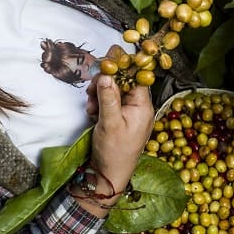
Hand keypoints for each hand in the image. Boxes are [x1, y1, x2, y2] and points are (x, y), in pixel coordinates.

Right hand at [84, 73, 152, 200]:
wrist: (109, 176)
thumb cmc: (114, 152)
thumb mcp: (110, 122)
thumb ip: (108, 97)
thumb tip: (106, 75)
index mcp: (143, 106)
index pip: (136, 76)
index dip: (122, 65)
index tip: (107, 57)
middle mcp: (138, 108)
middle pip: (123, 82)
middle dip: (105, 82)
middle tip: (90, 90)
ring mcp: (129, 113)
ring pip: (114, 91)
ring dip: (99, 94)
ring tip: (90, 106)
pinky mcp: (119, 119)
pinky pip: (110, 103)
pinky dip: (99, 103)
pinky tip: (92, 112)